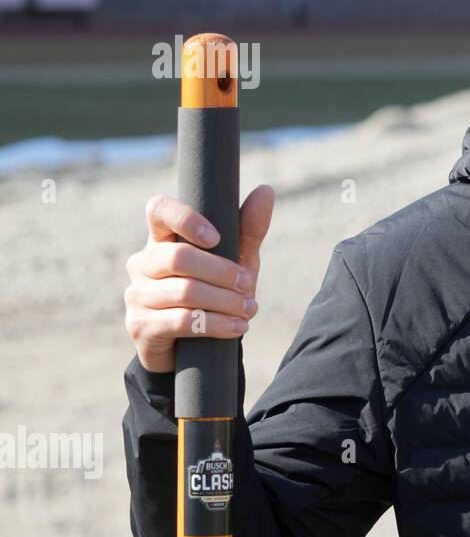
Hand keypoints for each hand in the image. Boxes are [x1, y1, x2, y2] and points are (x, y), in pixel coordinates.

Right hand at [124, 185, 274, 372]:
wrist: (196, 346)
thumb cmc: (215, 292)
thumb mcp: (236, 260)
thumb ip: (248, 229)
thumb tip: (266, 190)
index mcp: (162, 239)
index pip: (158, 209)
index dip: (186, 218)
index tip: (216, 238)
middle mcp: (143, 263)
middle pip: (179, 257)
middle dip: (222, 272)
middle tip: (248, 285)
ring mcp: (137, 294)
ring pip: (184, 291)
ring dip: (225, 302)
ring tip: (249, 310)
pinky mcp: (140, 325)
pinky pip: (181, 321)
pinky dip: (217, 324)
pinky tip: (238, 327)